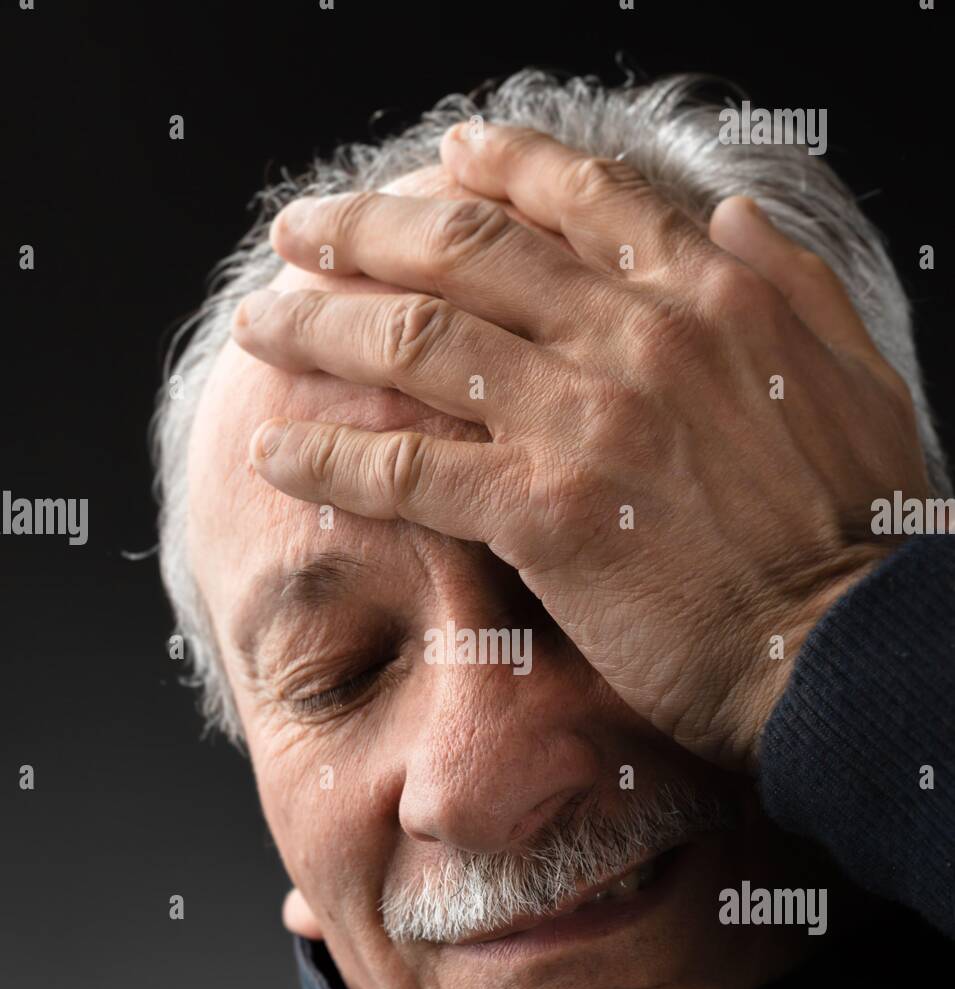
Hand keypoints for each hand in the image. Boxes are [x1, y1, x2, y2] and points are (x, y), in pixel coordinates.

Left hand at [232, 124, 928, 769]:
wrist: (844, 649)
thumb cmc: (855, 533)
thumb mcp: (856, 377)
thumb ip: (791, 284)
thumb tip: (730, 215)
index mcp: (711, 296)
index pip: (581, 200)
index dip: (498, 169)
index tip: (439, 160)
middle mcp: (637, 336)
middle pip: (467, 253)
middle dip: (365, 231)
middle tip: (299, 231)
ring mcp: (586, 420)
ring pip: (418, 343)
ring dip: (322, 324)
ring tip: (262, 323)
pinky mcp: (545, 513)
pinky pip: (408, 467)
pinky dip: (332, 454)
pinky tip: (278, 451)